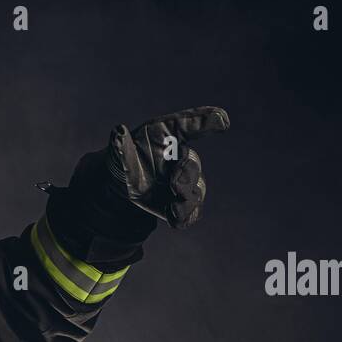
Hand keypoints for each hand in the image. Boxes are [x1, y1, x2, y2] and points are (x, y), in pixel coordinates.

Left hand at [105, 106, 229, 228]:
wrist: (121, 185)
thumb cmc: (127, 157)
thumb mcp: (120, 149)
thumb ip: (121, 142)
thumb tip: (118, 132)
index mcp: (169, 135)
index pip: (190, 124)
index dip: (206, 121)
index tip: (222, 121)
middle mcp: (181, 157)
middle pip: (192, 163)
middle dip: (187, 172)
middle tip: (175, 182)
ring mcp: (183, 181)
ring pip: (195, 190)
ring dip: (187, 199)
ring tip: (174, 207)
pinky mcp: (180, 202)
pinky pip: (190, 212)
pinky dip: (185, 216)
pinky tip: (175, 220)